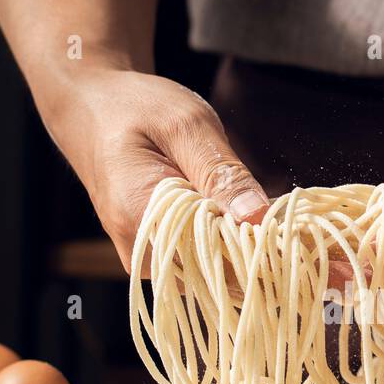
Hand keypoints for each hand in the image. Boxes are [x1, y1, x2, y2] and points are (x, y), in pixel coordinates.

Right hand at [46, 66, 269, 272]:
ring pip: (215, 275)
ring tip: (258, 209)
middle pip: (218, 274)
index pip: (218, 259)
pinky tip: (239, 218)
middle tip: (287, 217)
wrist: (92, 112)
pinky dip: (229, 247)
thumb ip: (221, 173)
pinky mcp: (158, 259)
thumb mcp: (186, 125)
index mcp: (143, 218)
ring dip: (246, 249)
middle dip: (258, 249)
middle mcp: (142, 252)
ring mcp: (149, 261)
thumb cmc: (135, 108)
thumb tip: (259, 218)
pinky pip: (204, 265)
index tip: (291, 227)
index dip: (261, 246)